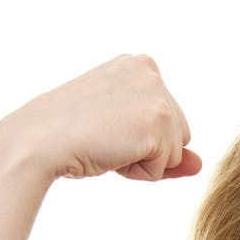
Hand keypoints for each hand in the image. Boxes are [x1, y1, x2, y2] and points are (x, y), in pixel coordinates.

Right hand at [0, 54, 201, 181]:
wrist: (40, 140)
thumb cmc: (70, 137)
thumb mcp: (123, 135)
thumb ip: (165, 147)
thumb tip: (199, 165)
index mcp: (139, 66)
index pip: (165, 121)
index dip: (138, 138)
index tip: (104, 127)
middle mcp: (151, 72)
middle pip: (178, 135)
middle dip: (147, 150)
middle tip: (105, 138)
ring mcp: (157, 94)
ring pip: (174, 153)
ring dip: (142, 162)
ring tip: (107, 144)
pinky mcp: (158, 119)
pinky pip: (164, 168)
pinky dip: (138, 172)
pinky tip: (111, 152)